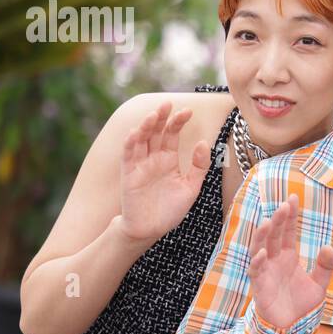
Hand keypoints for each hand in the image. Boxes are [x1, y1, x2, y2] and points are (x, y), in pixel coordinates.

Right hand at [120, 101, 208, 243]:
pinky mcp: (129, 174)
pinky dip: (131, 143)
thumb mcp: (191, 187)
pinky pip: (128, 155)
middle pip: (156, 132)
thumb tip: (203, 142)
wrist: (151, 229)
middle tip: (168, 103)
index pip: (172, 134)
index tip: (188, 111)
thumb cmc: (171, 210)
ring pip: (141, 139)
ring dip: (146, 126)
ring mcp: (140, 164)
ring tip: (154, 115)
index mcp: (169, 159)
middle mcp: (153, 158)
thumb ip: (199, 166)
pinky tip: (137, 133)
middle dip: (161, 117)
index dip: (178, 122)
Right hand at [249, 194, 332, 329]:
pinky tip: (263, 253)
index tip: (293, 198)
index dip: (289, 215)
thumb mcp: (320, 284)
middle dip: (277, 220)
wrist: (291, 329)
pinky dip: (258, 262)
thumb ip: (325, 266)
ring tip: (267, 221)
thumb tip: (328, 246)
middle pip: (273, 236)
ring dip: (262, 236)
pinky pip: (256, 272)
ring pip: (260, 249)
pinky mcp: (260, 287)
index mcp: (288, 256)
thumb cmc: (301, 305)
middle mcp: (274, 261)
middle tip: (284, 206)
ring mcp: (265, 272)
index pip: (287, 231)